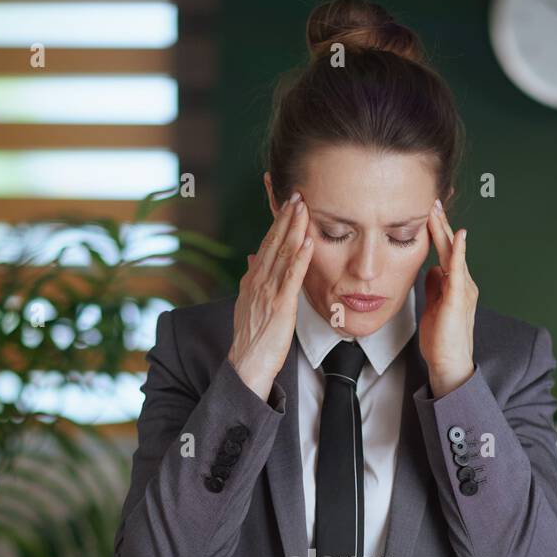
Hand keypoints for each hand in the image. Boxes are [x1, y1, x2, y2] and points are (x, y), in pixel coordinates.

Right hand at [228, 194, 314, 400]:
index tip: (287, 203)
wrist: (247, 364)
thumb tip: (252, 258)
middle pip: (274, 242)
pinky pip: (292, 277)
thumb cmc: (252, 338)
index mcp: (252, 278)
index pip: (267, 243)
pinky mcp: (280, 305)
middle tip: (297, 193)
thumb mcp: (247, 303)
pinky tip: (309, 241)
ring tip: (303, 207)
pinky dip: (300, 257)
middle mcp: (258, 280)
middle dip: (286, 216)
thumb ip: (252, 279)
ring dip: (294, 228)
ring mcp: (268, 291)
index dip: (277, 222)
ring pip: (283, 253)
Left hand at [419, 200, 477, 398]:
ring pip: (453, 253)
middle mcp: (463, 283)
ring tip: (436, 210)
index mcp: (455, 284)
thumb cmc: (441, 340)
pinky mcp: (459, 299)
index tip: (429, 210)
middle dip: (440, 222)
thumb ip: (435, 287)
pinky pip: (458, 271)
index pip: (445, 250)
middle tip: (433, 199)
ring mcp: (463, 290)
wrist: (449, 364)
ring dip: (444, 230)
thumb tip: (431, 270)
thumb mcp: (434, 306)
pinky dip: (458, 252)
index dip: (437, 230)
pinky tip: (458, 236)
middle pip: (450, 246)